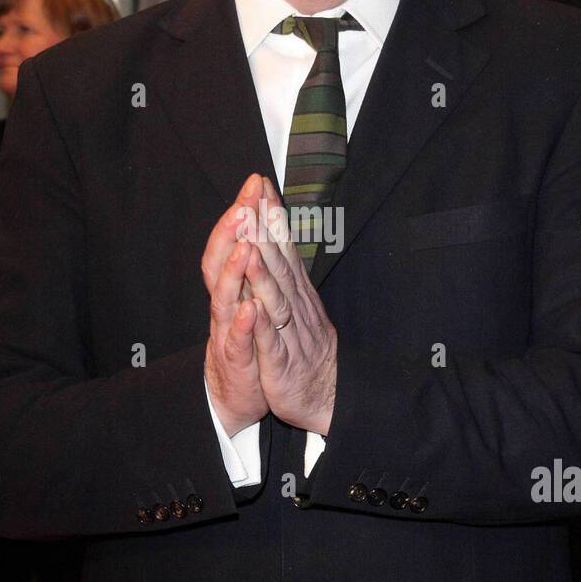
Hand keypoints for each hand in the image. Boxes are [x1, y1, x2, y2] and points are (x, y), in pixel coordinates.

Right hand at [203, 176, 268, 436]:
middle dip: (233, 230)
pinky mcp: (234, 359)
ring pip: (224, 296)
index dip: (243, 211)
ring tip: (245, 245)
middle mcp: (224, 303)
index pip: (233, 240)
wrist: (237, 397)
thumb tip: (263, 224)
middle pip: (222, 259)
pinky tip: (250, 308)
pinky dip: (242, 323)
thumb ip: (253, 264)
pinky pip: (236, 340)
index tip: (258, 181)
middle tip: (245, 201)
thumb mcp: (250, 298)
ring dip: (234, 270)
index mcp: (232, 286)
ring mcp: (225, 330)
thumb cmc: (247, 344)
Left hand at [244, 177, 337, 434]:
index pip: (283, 247)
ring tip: (249, 244)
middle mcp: (295, 307)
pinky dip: (260, 323)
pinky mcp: (282, 362)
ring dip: (262, 272)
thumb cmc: (309, 351)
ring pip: (275, 298)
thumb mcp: (300, 307)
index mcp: (296, 293)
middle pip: (279, 263)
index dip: (271, 216)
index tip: (260, 184)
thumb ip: (289, 274)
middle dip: (264, 231)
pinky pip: (270, 340)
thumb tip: (278, 237)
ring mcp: (290, 333)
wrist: (330, 397)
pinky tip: (250, 306)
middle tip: (253, 198)